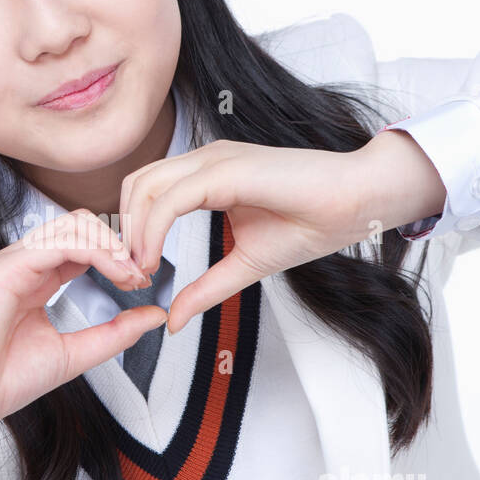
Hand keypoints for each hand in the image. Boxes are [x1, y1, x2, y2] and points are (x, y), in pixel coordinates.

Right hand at [0, 209, 166, 442]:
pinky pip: (58, 243)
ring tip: (132, 272)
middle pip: (81, 223)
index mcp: (37, 279)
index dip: (119, 254)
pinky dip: (95, 252)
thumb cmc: (2, 379)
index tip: (143, 279)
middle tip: (143, 271)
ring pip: (73, 224)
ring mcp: (14, 262)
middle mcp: (25, 264)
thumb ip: (114, 333)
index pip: (84, 243)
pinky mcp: (7, 268)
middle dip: (119, 242)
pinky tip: (115, 271)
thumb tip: (154, 315)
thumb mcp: (75, 354)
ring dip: (112, 244)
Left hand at [119, 129, 446, 333]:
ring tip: (140, 270)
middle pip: (135, 184)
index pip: (146, 190)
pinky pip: (170, 198)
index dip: (132, 231)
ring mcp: (214, 159)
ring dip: (133, 233)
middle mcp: (206, 159)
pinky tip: (153, 260)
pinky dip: (152, 231)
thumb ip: (206, 289)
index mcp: (208, 173)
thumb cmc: (313, 223)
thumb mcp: (245, 265)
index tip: (137, 274)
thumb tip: (172, 320)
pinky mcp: (226, 170)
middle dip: (123, 231)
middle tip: (131, 275)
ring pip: (144, 186)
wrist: (357, 202)